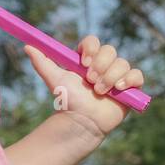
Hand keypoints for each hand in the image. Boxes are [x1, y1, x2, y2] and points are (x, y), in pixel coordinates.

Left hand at [22, 35, 144, 140]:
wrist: (81, 121)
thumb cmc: (68, 101)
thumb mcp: (54, 80)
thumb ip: (42, 63)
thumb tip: (27, 46)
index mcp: (87, 58)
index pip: (93, 42)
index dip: (91, 48)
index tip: (83, 62)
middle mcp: (103, 64)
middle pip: (110, 50)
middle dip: (100, 66)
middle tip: (90, 82)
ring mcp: (118, 75)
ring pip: (122, 63)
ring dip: (110, 77)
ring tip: (100, 92)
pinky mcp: (130, 88)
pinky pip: (137, 75)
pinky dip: (129, 80)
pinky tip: (118, 89)